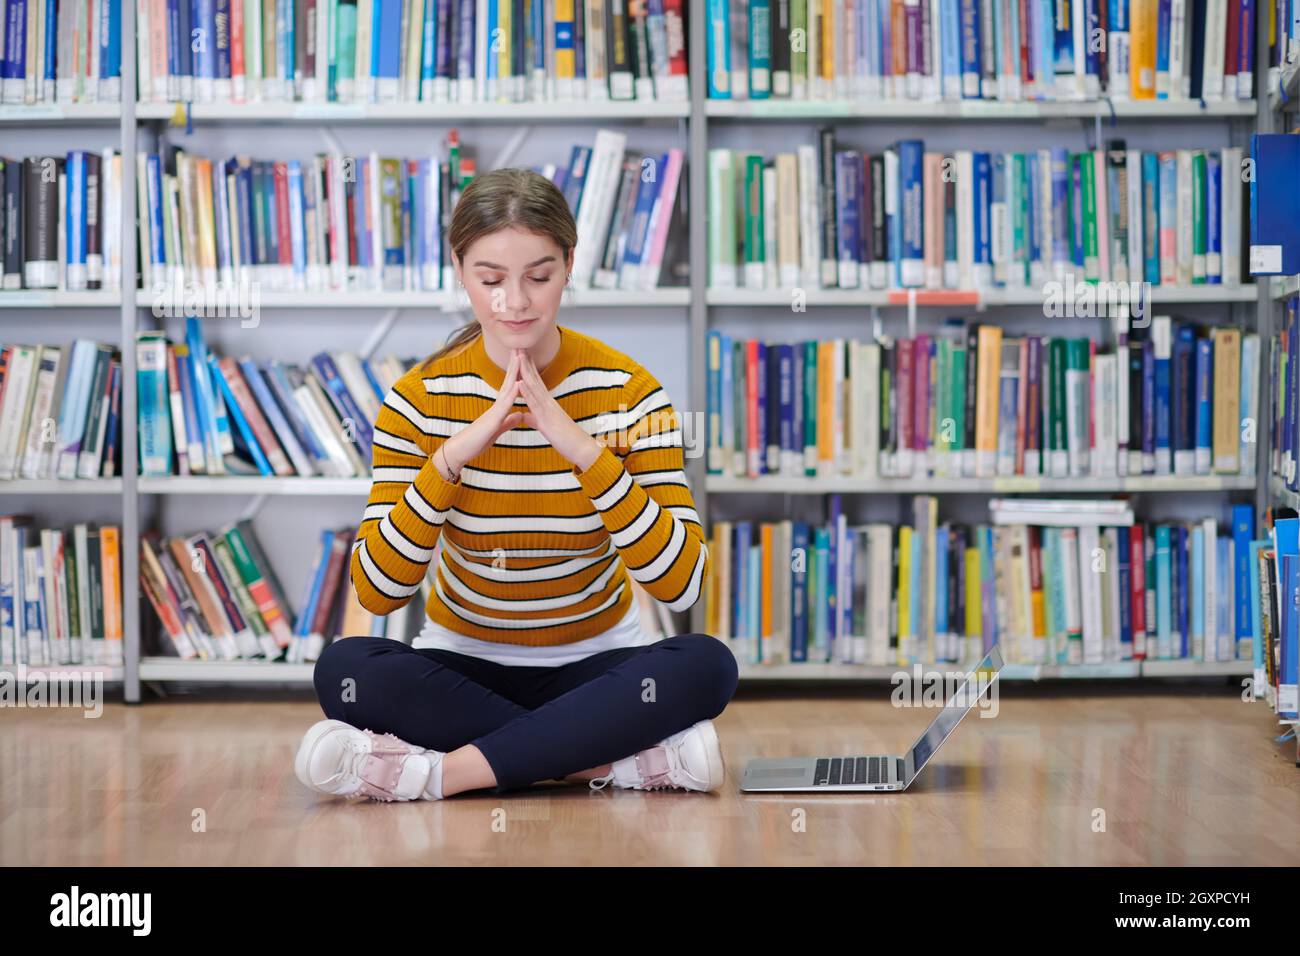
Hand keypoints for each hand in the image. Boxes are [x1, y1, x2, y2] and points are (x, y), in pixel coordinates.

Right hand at [438, 350, 526, 476]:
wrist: (462, 450)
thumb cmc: (477, 441)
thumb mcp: (498, 429)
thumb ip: (508, 421)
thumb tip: (520, 415)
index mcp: (499, 408)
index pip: (511, 385)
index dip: (517, 371)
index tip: (524, 357)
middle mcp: (497, 405)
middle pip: (509, 380)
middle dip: (515, 363)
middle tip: (521, 346)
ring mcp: (494, 411)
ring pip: (507, 388)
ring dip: (514, 372)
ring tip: (521, 356)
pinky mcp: (493, 420)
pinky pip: (504, 405)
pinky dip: (512, 394)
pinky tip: (519, 383)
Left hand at [515, 349, 603, 471]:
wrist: (580, 448)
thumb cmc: (565, 438)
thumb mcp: (544, 426)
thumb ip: (534, 419)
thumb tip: (523, 415)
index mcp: (546, 403)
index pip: (535, 381)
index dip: (527, 367)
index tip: (519, 354)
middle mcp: (548, 401)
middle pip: (534, 378)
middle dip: (525, 362)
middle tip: (517, 345)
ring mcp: (548, 408)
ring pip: (534, 386)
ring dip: (525, 371)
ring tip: (517, 356)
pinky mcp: (547, 418)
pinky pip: (535, 403)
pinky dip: (527, 392)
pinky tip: (519, 382)